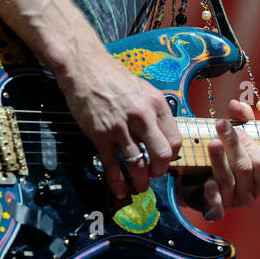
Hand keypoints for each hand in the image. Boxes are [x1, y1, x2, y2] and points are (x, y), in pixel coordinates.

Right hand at [57, 43, 181, 199]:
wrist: (85, 67)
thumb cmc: (114, 77)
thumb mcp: (143, 89)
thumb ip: (153, 112)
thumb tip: (160, 136)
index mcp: (157, 104)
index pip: (175, 139)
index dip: (171, 156)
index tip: (163, 160)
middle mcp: (142, 117)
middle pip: (162, 155)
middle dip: (159, 171)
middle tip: (153, 175)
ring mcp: (121, 128)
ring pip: (138, 165)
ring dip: (141, 181)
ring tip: (139, 186)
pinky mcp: (100, 136)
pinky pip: (112, 166)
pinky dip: (117, 183)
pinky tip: (120, 191)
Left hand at [181, 99, 259, 222]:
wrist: (196, 182)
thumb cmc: (225, 157)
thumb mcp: (236, 137)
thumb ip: (241, 119)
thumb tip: (236, 104)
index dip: (250, 144)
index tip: (236, 127)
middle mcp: (249, 193)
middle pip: (244, 168)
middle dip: (233, 145)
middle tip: (220, 125)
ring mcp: (232, 203)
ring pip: (228, 181)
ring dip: (220, 161)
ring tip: (212, 143)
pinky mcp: (214, 211)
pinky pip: (216, 208)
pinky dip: (212, 196)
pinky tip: (207, 183)